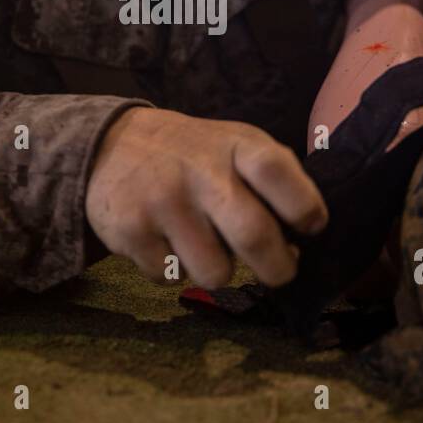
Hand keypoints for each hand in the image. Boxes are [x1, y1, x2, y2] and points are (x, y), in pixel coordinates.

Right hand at [85, 107, 327, 287]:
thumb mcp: (235, 144)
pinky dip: (174, 269)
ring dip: (218, 269)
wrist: (111, 143)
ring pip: (215, 273)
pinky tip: (166, 241)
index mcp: (235, 145)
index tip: (310, 227)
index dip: (304, 206)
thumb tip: (297, 243)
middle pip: (254, 236)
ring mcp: (163, 202)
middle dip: (278, 268)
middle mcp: (199, 172)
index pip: (276, 171)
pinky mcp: (131, 231)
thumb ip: (271, 181)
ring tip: (206, 246)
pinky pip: (171, 278)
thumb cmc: (193, 153)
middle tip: (278, 270)